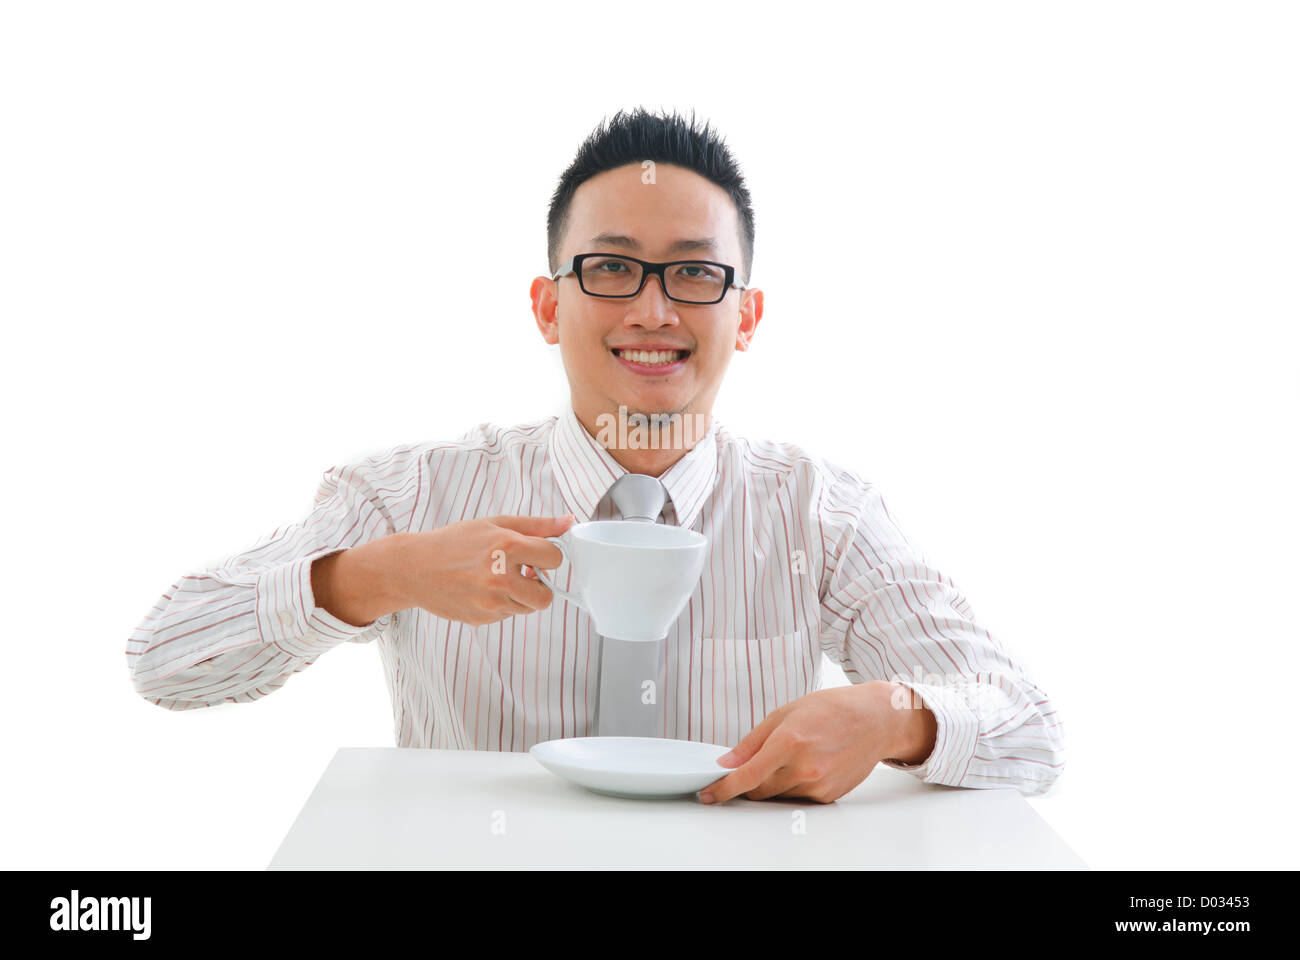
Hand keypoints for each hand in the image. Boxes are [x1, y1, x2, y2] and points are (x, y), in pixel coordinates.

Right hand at [389, 514, 576, 625]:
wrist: (414, 568)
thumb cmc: (454, 542)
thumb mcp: (494, 524)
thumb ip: (536, 525)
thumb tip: (569, 522)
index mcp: (507, 546)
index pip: (554, 558)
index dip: (547, 556)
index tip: (535, 554)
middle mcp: (500, 577)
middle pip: (546, 595)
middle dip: (539, 585)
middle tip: (522, 573)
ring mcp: (490, 602)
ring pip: (527, 607)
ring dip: (520, 595)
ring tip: (496, 579)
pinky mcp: (482, 619)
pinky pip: (507, 615)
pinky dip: (502, 605)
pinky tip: (481, 590)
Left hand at [698, 681, 936, 803]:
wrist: (875, 719)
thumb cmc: (832, 709)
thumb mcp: (784, 713)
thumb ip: (752, 742)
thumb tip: (727, 762)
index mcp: (789, 742)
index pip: (747, 776)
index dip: (724, 788)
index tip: (709, 794)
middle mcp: (804, 768)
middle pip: (758, 790)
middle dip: (749, 780)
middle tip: (757, 761)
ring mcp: (818, 785)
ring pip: (777, 796)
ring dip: (773, 782)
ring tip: (792, 755)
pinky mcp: (828, 796)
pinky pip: (797, 798)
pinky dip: (793, 785)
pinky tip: (808, 763)